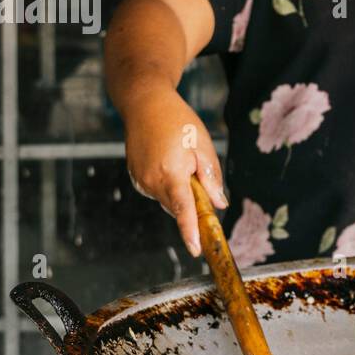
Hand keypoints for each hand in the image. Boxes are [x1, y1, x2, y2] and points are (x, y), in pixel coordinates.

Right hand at [121, 87, 226, 256]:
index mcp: (170, 174)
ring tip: (179, 157)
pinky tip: (167, 160)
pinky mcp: (135, 177)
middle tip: (196, 169)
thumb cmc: (178, 121)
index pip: (183, 210)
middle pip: (177, 206)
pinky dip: (168, 183)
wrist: (144, 104)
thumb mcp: (202, 145)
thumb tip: (219, 204)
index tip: (196, 250)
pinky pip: (157, 190)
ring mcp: (140, 180)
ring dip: (179, 189)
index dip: (190, 231)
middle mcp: (151, 182)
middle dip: (191, 199)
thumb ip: (211, 177)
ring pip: (168, 198)